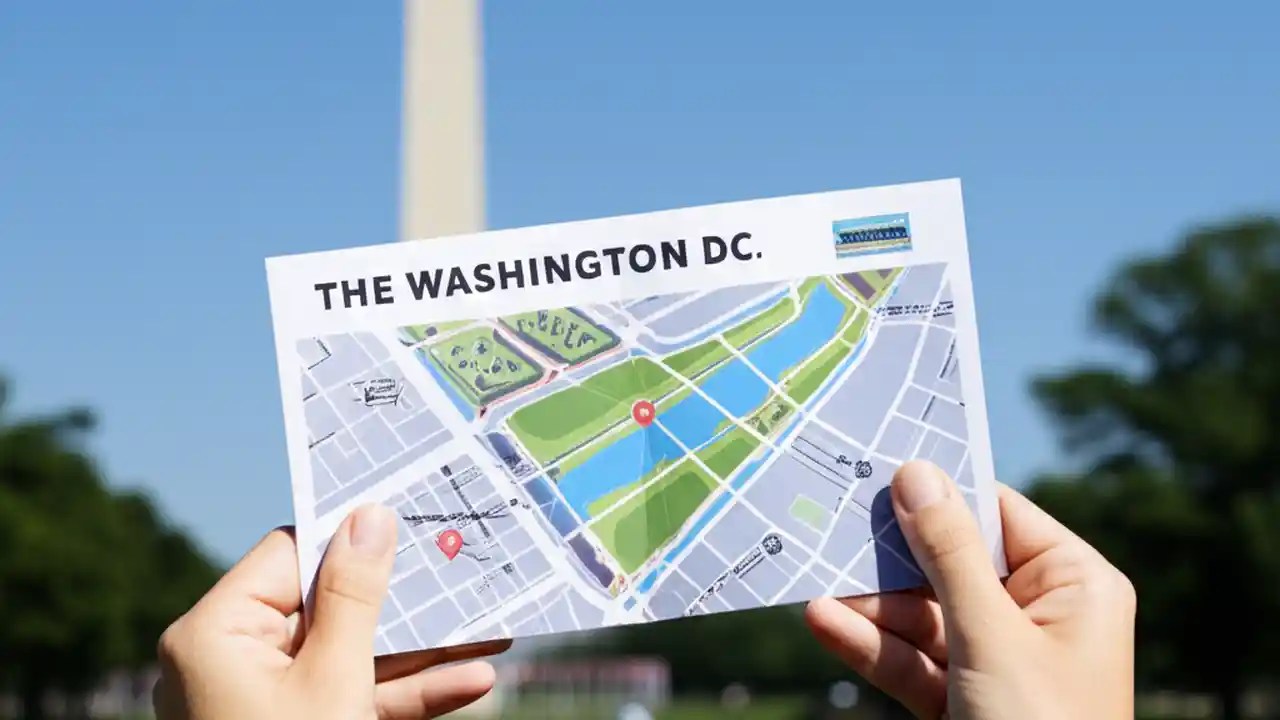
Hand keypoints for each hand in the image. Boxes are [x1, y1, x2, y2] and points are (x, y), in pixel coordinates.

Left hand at [154, 504, 510, 719]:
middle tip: (461, 573)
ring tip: (491, 633)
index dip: (350, 534)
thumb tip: (369, 518)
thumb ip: (354, 595)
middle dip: (406, 603)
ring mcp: (265, 703)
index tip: (409, 512)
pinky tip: (470, 683)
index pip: (288, 554)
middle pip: (329, 607)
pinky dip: (406, 695)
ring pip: (352, 658)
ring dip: (423, 653)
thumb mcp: (333, 679)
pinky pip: (353, 699)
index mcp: (215, 634)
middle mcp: (232, 662)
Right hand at [806, 461, 1134, 718]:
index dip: (938, 491)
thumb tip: (917, 475)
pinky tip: (824, 622)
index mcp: (1074, 584)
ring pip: (921, 613)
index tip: (877, 463)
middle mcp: (1037, 613)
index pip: (997, 514)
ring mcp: (997, 658)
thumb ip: (949, 555)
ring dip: (869, 604)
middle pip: (949, 562)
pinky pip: (910, 658)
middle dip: (890, 556)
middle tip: (829, 521)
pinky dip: (869, 644)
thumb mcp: (992, 636)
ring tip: (814, 583)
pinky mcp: (962, 698)